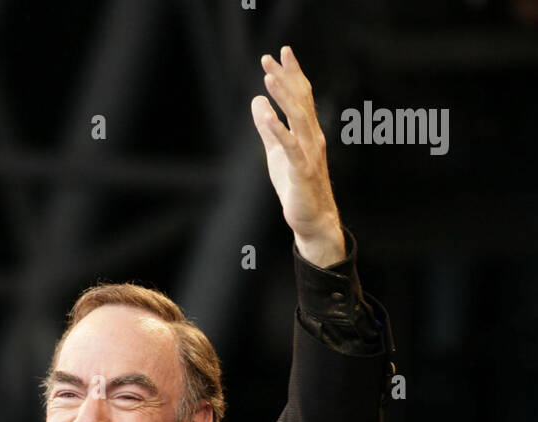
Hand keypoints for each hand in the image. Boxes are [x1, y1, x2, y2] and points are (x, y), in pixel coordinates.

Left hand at [251, 46, 344, 267]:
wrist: (313, 221)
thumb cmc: (297, 188)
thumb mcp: (277, 153)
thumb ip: (268, 128)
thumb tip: (257, 101)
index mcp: (308, 132)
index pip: (301, 96)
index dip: (292, 74)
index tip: (282, 53)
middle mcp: (312, 138)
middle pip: (300, 101)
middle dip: (286, 78)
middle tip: (270, 57)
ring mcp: (309, 154)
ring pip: (298, 119)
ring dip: (283, 97)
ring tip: (268, 78)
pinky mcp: (301, 172)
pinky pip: (291, 147)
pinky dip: (279, 131)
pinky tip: (268, 117)